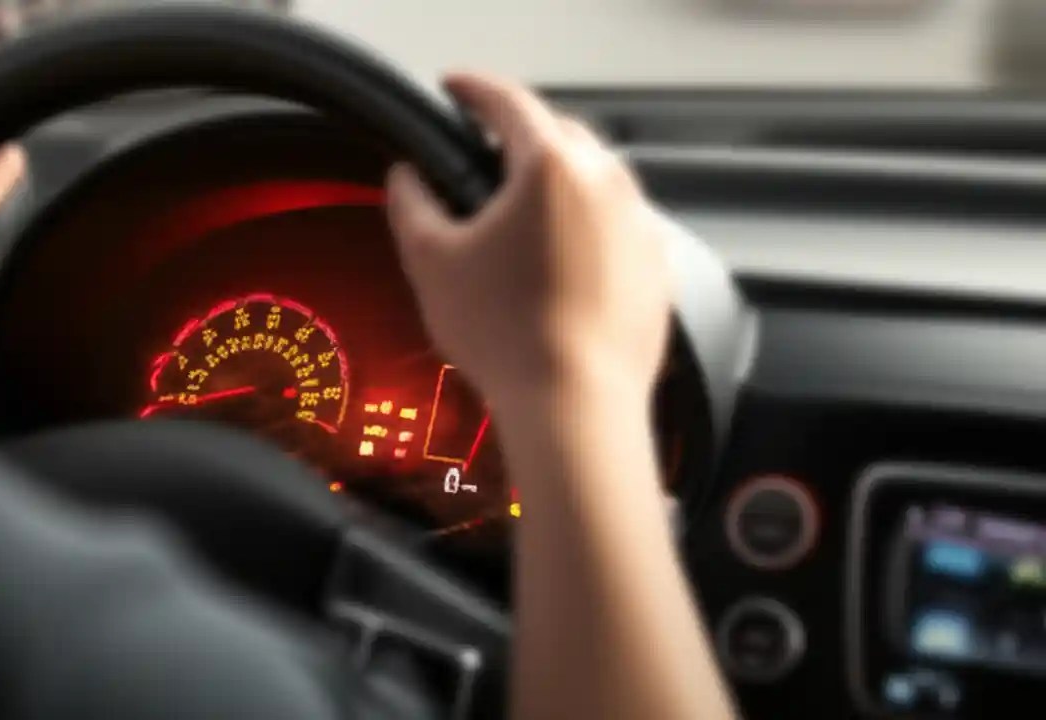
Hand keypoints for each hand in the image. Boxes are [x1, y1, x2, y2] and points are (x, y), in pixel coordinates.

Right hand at [386, 73, 672, 409]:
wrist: (576, 407)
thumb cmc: (503, 334)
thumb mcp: (431, 262)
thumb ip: (411, 203)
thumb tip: (407, 177)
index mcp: (549, 166)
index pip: (507, 102)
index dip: (473, 91)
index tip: (454, 90)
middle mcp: (606, 181)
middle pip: (558, 133)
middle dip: (519, 134)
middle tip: (483, 153)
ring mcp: (640, 223)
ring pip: (594, 177)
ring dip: (558, 179)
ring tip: (523, 211)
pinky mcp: (657, 265)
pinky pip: (618, 224)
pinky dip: (589, 224)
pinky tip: (562, 258)